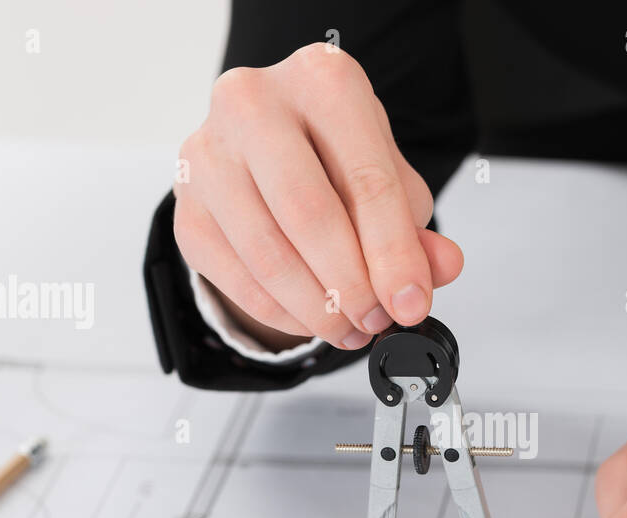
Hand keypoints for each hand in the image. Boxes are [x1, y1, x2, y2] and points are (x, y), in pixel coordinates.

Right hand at [172, 44, 463, 351]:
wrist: (268, 145)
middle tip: (376, 321)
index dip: (394, 253)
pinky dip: (280, 312)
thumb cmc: (334, 155)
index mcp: (321, 80)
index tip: (411, 304)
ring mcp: (208, 153)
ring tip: (349, 328)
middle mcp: (254, 102)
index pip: (366, 179)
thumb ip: (415, 227)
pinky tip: (310, 319)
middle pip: (309, 214)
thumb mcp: (389, 180)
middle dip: (351, 284)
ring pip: (267, 253)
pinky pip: (235, 277)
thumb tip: (440, 270)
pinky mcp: (186, 204)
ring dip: (316, 308)